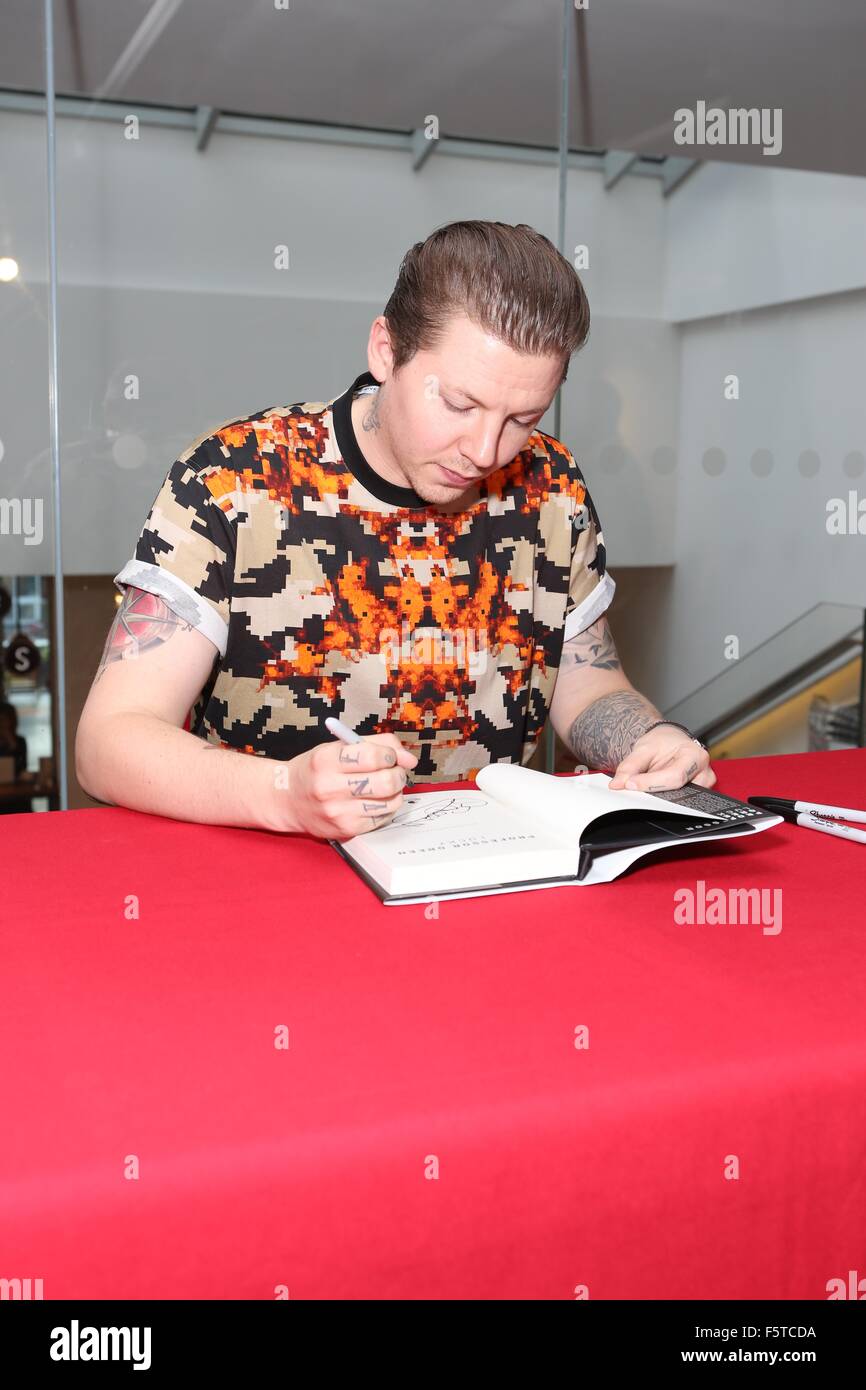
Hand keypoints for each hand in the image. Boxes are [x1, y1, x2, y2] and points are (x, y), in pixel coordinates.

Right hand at [274, 733, 418, 838]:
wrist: (287, 800)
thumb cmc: (315, 770)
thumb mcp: (336, 747)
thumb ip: (375, 744)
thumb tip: (409, 758)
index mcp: (326, 760)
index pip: (373, 756)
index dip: (390, 755)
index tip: (388, 756)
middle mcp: (330, 788)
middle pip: (386, 782)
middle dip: (398, 774)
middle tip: (393, 771)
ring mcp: (338, 812)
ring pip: (390, 802)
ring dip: (396, 792)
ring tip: (385, 786)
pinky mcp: (346, 829)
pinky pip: (382, 818)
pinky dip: (386, 808)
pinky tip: (375, 801)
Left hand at [607, 727, 715, 792]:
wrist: (669, 741)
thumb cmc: (663, 742)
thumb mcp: (644, 748)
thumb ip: (630, 766)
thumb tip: (617, 784)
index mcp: (695, 756)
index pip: (674, 776)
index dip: (650, 783)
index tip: (630, 784)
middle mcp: (703, 773)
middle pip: (678, 792)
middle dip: (653, 794)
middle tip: (632, 792)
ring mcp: (702, 786)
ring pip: (679, 800)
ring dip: (658, 799)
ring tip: (641, 793)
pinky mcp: (696, 794)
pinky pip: (678, 802)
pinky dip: (662, 801)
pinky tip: (650, 797)